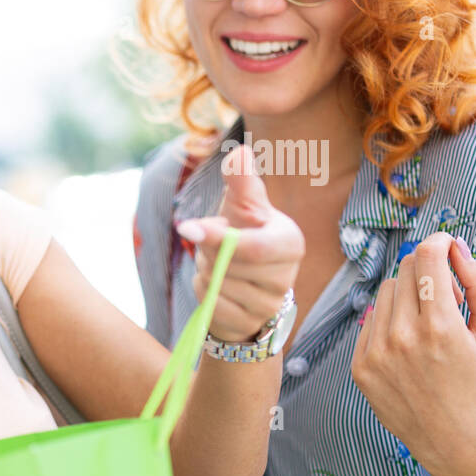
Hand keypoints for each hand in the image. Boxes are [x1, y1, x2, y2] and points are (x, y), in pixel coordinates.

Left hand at [176, 144, 304, 342]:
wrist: (242, 286)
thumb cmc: (243, 236)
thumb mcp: (240, 208)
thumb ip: (241, 182)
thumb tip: (240, 151)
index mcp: (289, 241)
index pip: (254, 247)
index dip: (218, 237)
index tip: (185, 227)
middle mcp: (286, 275)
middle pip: (227, 264)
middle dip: (209, 252)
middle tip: (215, 246)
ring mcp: (269, 304)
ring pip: (216, 285)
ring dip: (205, 272)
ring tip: (220, 266)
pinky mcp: (249, 324)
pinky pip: (211, 306)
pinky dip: (204, 293)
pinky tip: (217, 287)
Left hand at [352, 232, 475, 475]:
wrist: (462, 446)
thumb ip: (475, 287)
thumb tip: (453, 249)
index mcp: (439, 328)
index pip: (425, 257)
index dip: (438, 244)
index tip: (445, 246)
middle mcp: (400, 339)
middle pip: (403, 273)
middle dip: (426, 275)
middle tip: (446, 296)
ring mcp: (375, 356)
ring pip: (383, 296)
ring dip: (406, 299)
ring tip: (429, 324)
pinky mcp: (360, 370)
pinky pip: (368, 325)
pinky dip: (388, 325)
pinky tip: (410, 345)